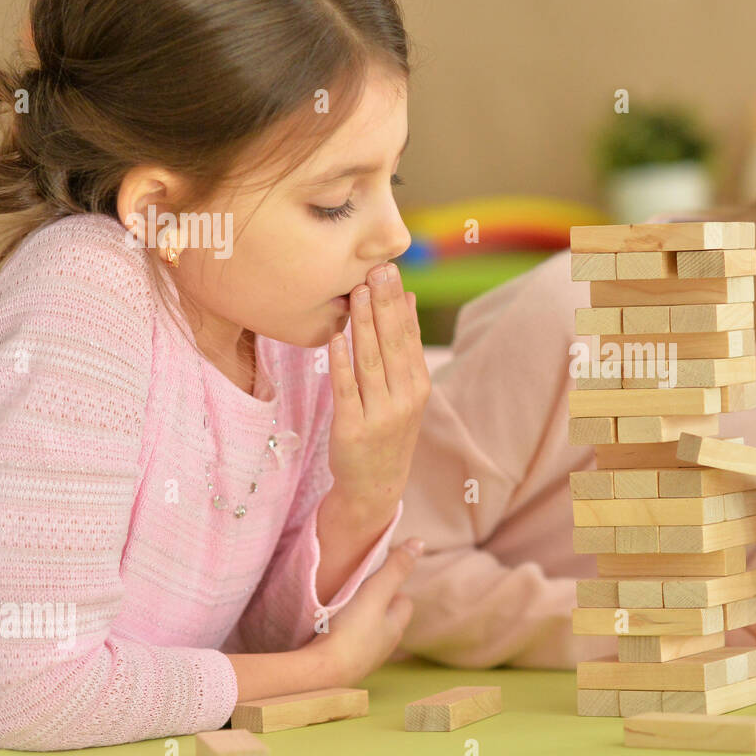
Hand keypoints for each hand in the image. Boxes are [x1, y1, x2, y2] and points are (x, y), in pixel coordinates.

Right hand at [306, 540, 420, 685]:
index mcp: (395, 627)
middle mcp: (383, 646)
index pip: (404, 601)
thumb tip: (420, 542)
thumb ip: (396, 568)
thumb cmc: (351, 631)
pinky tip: (324, 628)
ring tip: (338, 606)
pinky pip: (345, 645)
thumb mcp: (375, 592)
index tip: (375, 576)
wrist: (320, 673)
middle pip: (384, 617)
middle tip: (355, 588)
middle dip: (374, 603)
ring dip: (356, 619)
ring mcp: (362, 659)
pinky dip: (339, 634)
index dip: (394, 586)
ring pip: (365, 632)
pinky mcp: (341, 667)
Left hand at [328, 263, 430, 520]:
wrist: (375, 486)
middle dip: (385, 305)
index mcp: (419, 387)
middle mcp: (404, 400)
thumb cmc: (387, 431)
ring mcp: (379, 415)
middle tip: (377, 269)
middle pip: (392, 344)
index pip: (409, 337)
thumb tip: (407, 298)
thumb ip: (404, 348)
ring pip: (371, 362)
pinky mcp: (352, 428)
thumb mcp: (405, 391)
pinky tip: (336, 337)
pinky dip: (341, 362)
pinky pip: (346, 389)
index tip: (390, 269)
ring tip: (358, 292)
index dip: (399, 302)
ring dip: (364, 325)